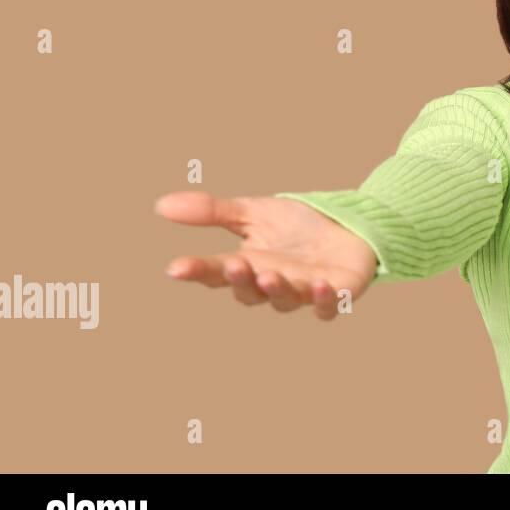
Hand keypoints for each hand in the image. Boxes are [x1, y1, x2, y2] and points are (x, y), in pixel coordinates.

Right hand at [156, 192, 378, 319]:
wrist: (349, 223)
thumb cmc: (298, 224)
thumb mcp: (253, 211)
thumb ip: (213, 211)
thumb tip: (161, 205)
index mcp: (249, 266)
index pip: (216, 272)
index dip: (197, 271)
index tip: (175, 267)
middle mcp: (273, 284)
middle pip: (249, 291)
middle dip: (240, 280)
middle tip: (233, 264)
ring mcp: (304, 292)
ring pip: (285, 300)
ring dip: (277, 290)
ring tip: (269, 275)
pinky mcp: (338, 293)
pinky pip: (329, 305)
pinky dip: (324, 300)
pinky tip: (319, 285)